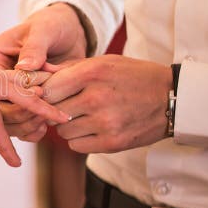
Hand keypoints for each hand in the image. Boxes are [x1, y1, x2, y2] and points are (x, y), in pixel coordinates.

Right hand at [0, 2, 87, 140]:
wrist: (68, 32)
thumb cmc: (52, 25)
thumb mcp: (44, 30)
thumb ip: (35, 46)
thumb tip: (25, 67)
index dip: (15, 94)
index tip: (41, 92)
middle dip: (21, 116)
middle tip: (44, 117)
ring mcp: (4, 94)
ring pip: (5, 122)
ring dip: (26, 125)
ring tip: (47, 122)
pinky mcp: (18, 103)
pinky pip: (17, 126)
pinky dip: (30, 131)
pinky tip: (45, 127)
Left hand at [43, 55, 172, 152]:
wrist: (171, 98)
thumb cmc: (132, 76)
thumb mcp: (103, 62)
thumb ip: (69, 69)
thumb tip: (36, 76)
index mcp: (92, 73)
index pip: (48, 88)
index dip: (44, 92)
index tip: (48, 94)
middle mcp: (96, 98)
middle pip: (52, 110)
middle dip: (54, 108)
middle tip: (64, 105)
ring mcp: (104, 122)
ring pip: (62, 130)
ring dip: (67, 125)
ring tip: (83, 115)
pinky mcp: (112, 142)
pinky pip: (76, 145)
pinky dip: (79, 139)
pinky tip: (91, 128)